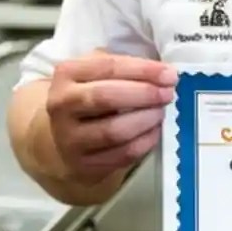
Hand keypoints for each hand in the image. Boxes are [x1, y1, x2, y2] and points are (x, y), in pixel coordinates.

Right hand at [45, 50, 176, 185]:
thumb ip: (124, 66)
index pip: (108, 67)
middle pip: (105, 97)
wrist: (62, 135)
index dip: (143, 70)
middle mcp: (62, 105)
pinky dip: (144, 142)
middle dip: (144, 94)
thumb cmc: (89, 94)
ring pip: (113, 130)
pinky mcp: (82, 164)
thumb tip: (163, 72)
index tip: (169, 74)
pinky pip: (121, 154)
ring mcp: (69, 138)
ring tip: (161, 112)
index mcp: (67, 74)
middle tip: (168, 93)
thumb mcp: (97, 71)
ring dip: (145, 120)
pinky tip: (155, 131)